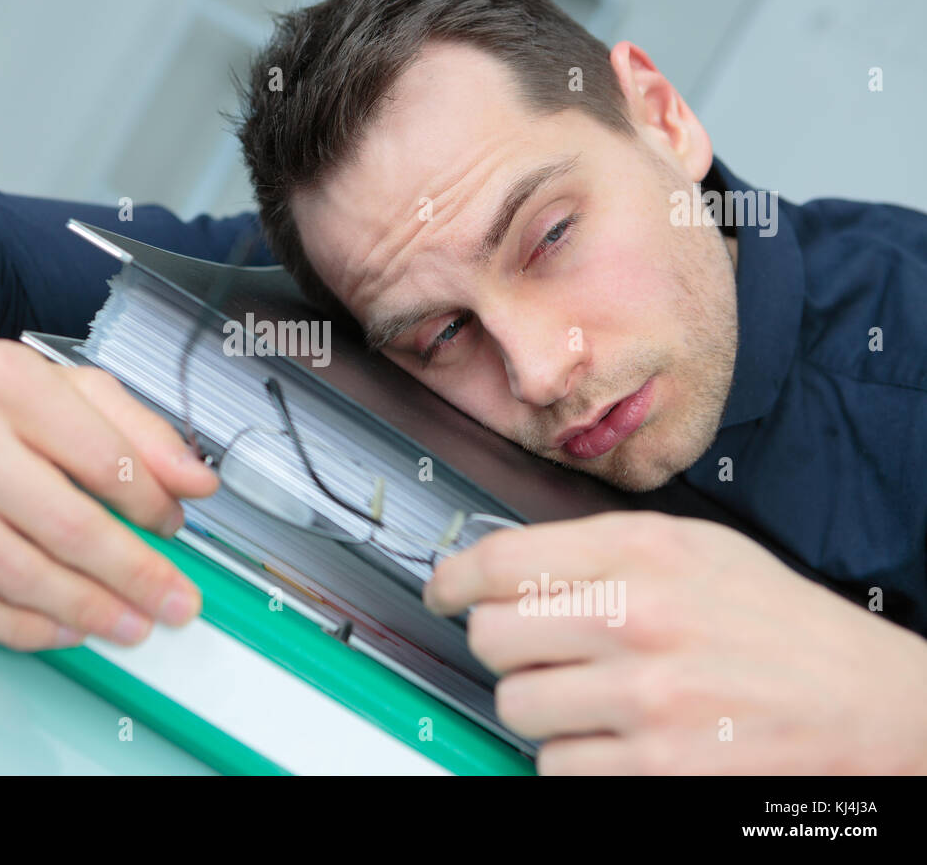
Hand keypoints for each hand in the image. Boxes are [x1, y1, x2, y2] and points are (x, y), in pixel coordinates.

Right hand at [0, 306, 218, 651]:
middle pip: (62, 524)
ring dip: (87, 611)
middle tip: (175, 602)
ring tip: (131, 624)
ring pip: (17, 574)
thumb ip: (143, 433)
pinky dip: (25, 629)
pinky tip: (66, 629)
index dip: (150, 501)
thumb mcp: (73, 389)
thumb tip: (197, 483)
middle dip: (132, 573)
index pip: (100, 456)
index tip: (174, 526)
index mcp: (5, 381)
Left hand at [424, 510, 926, 773]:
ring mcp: (644, 703)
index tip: (444, 591)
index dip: (453, 578)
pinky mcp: (656, 773)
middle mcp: (636, 621)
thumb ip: (601, 549)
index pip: (500, 560)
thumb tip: (508, 564)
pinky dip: (576, 760)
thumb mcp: (698, 549)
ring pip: (516, 707)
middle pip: (491, 637)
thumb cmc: (784, 626)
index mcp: (643, 554)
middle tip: (537, 652)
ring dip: (542, 708)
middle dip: (505, 647)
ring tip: (594, 700)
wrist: (876, 704)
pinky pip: (556, 769)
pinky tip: (620, 740)